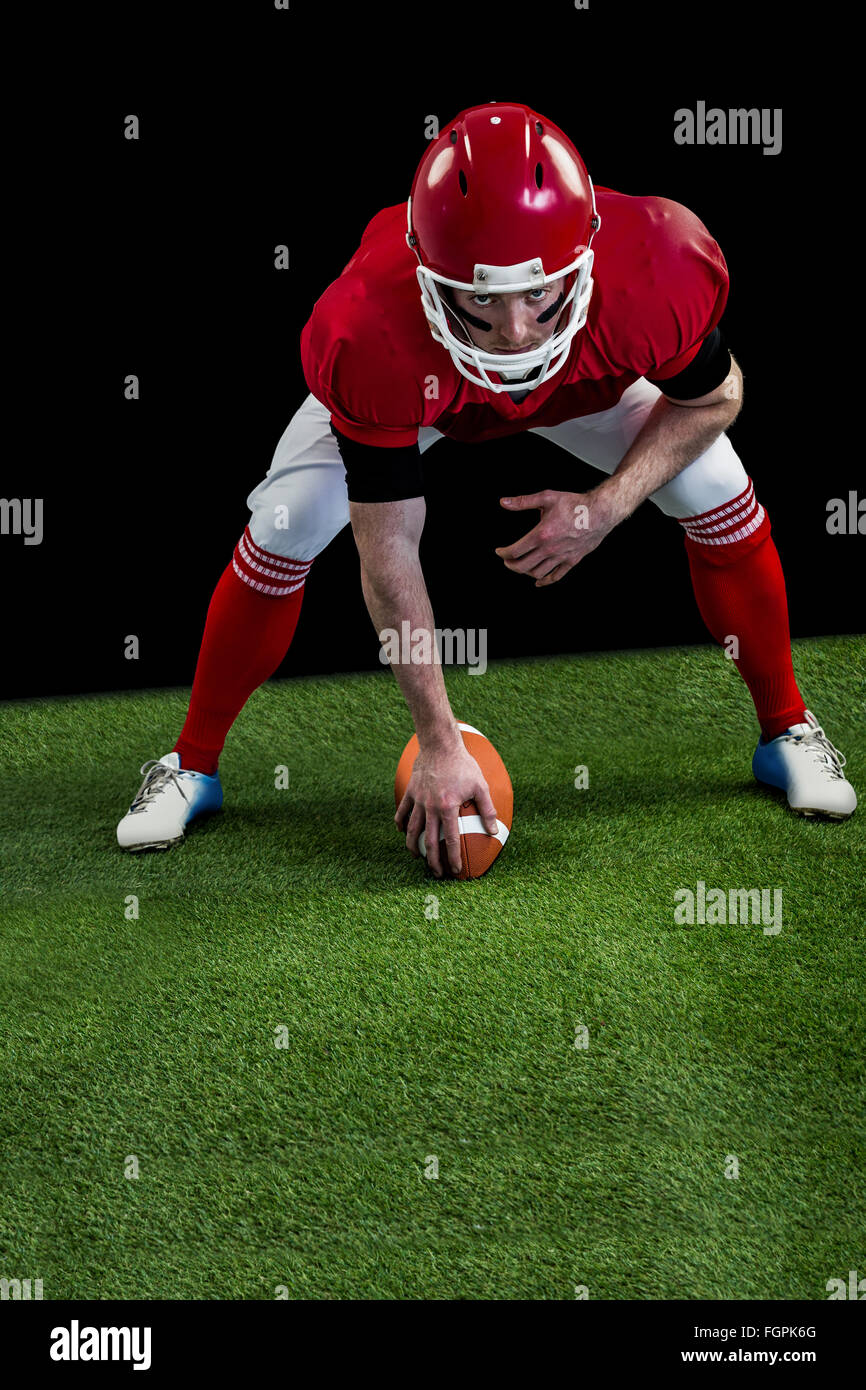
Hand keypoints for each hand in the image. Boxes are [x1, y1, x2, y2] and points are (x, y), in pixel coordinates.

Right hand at [395, 738, 499, 877]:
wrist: (440, 745)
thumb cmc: (463, 765)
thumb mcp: (480, 786)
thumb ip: (487, 810)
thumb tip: (493, 831)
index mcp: (448, 807)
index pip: (450, 840)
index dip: (452, 857)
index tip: (456, 870)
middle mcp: (431, 807)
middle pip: (429, 841)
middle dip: (432, 860)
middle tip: (437, 873)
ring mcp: (418, 800)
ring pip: (412, 829)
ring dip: (413, 847)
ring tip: (417, 858)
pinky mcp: (410, 792)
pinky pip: (402, 812)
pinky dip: (400, 823)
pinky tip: (402, 832)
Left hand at [495, 486, 620, 586]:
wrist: (600, 512)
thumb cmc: (575, 504)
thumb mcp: (547, 498)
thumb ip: (523, 501)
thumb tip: (504, 502)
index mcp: (541, 534)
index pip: (515, 551)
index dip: (503, 553)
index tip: (500, 551)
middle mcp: (549, 549)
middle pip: (522, 566)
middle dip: (511, 565)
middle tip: (507, 560)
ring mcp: (561, 557)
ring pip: (537, 573)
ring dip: (525, 572)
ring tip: (520, 566)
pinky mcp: (572, 561)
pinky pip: (556, 576)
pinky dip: (545, 581)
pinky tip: (539, 581)